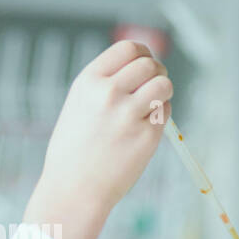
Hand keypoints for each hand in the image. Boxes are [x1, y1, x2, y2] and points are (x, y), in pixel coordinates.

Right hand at [24, 41, 171, 238]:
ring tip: (153, 103)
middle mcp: (109, 94)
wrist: (73, 189)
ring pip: (164, 84)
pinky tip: (144, 128)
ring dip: (164, 90)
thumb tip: (142, 65)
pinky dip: (160, 116)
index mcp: (89, 82)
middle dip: (157, 72)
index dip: (142, 53)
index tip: (145, 63)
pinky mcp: (146, 136)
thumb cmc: (74, 150)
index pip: (128, 48)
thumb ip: (105, 83)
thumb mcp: (79, 105)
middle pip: (150, 64)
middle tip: (153, 85)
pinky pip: (164, 113)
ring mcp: (129, 115)